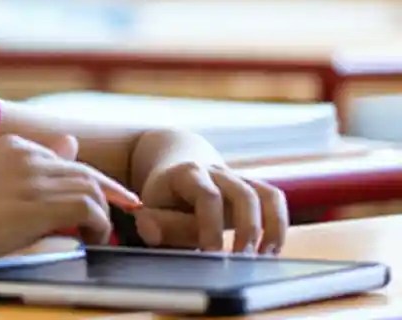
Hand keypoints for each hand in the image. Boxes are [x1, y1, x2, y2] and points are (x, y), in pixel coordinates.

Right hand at [0, 133, 131, 266]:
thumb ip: (27, 166)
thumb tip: (68, 142)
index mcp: (13, 146)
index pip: (65, 159)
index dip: (90, 179)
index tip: (107, 195)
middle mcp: (29, 154)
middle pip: (85, 171)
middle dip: (110, 192)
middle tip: (126, 209)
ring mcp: (37, 176)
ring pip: (92, 188)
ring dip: (101, 213)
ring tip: (96, 234)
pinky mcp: (44, 201)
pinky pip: (90, 209)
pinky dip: (98, 226)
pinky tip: (90, 239)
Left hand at [135, 161, 288, 254]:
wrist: (177, 164)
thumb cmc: (165, 196)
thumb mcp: (154, 207)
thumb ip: (158, 222)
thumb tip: (149, 230)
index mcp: (187, 174)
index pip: (206, 196)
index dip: (210, 226)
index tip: (211, 254)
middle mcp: (216, 171)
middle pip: (243, 194)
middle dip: (246, 230)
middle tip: (240, 261)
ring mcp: (238, 178)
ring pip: (265, 194)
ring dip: (269, 229)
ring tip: (262, 259)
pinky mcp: (253, 187)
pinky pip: (274, 198)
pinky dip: (278, 224)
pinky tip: (270, 251)